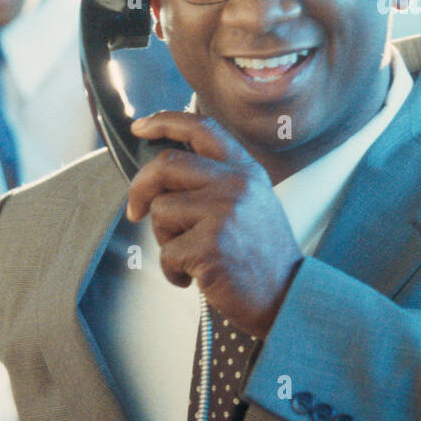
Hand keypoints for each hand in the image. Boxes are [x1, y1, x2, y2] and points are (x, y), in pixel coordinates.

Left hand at [126, 112, 302, 338]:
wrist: (286, 299)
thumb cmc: (261, 259)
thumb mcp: (250, 206)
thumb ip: (216, 184)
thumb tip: (162, 178)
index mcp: (245, 170)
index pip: (201, 128)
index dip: (165, 122)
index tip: (140, 128)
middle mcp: (236, 184)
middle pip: (165, 166)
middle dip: (140, 189)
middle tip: (135, 211)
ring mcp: (223, 213)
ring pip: (161, 211)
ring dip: (166, 240)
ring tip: (192, 257)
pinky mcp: (209, 245)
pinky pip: (166, 253)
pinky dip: (173, 271)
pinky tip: (195, 278)